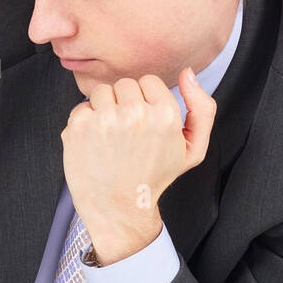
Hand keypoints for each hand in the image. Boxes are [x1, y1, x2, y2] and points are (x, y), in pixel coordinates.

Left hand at [61, 68, 216, 262]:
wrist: (119, 210)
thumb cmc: (154, 178)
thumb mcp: (192, 150)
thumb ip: (202, 108)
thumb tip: (188, 72)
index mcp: (165, 115)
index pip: (149, 81)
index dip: (146, 102)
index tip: (144, 124)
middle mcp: (135, 114)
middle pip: (125, 84)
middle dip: (125, 104)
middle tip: (126, 135)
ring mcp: (104, 119)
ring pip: (101, 92)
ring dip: (104, 110)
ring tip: (110, 139)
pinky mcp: (79, 127)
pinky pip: (81, 108)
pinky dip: (85, 124)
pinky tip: (94, 145)